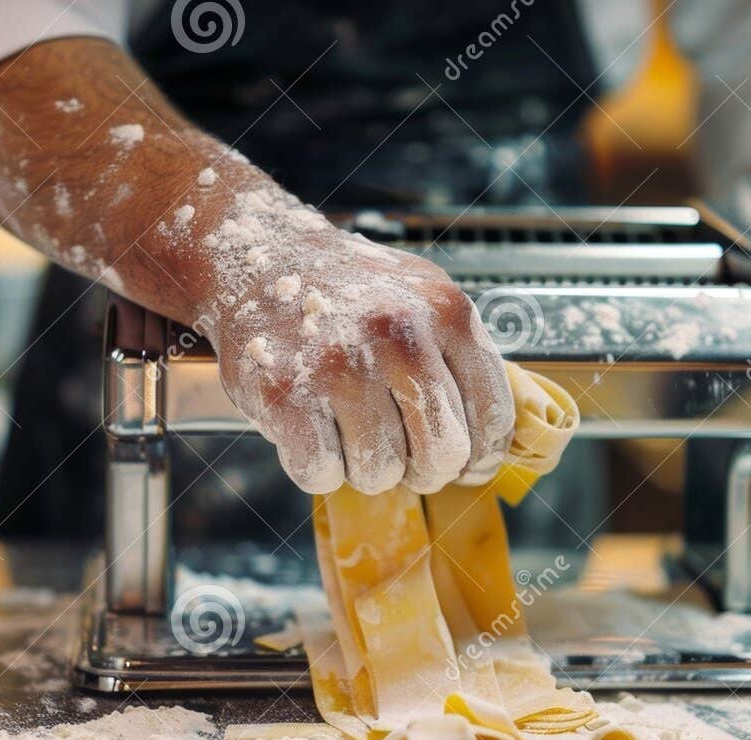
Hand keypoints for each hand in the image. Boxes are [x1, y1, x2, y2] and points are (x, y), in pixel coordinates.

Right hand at [197, 200, 513, 495]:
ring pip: (380, 472)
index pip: (491, 417)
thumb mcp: (422, 298)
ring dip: (363, 467)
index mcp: (445, 312)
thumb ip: (462, 358)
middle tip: (401, 455)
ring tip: (346, 428)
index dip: (481, 456)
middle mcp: (399, 335)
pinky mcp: (285, 394)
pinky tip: (312, 431)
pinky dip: (316, 467)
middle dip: (422, 469)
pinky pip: (321, 473)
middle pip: (441, 455)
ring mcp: (339, 365)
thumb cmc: (347, 290)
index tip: (468, 466)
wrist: (260, 255)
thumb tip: (490, 444)